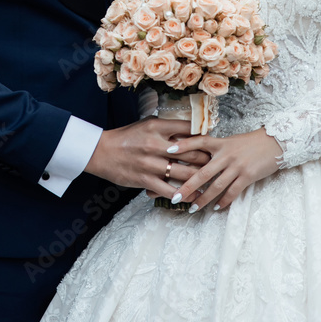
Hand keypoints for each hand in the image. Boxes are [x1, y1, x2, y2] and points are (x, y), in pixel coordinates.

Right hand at [85, 118, 210, 201]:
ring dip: (200, 179)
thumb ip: (168, 126)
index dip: (204, 135)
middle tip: (218, 163)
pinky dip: (184, 195)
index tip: (214, 141)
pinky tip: (193, 198)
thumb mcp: (147, 124)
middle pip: (191, 152)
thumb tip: (191, 129)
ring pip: (184, 173)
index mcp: (157, 126)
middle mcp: (156, 144)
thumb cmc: (127, 137)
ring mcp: (151, 163)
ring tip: (212, 181)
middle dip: (207, 159)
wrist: (102, 152)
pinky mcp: (146, 180)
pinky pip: (170, 190)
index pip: (188, 129)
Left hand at [165, 128, 283, 211]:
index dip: (184, 145)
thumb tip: (197, 156)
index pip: (199, 141)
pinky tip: (217, 207)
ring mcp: (237, 166)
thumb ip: (216, 148)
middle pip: (203, 172)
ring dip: (203, 199)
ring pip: (216, 186)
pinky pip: (233, 191)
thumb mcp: (231, 141)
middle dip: (187, 186)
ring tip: (192, 208)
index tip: (168, 150)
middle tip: (174, 197)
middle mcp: (226, 154)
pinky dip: (224, 201)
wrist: (275, 142)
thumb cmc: (250, 142)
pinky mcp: (247, 175)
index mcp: (221, 142)